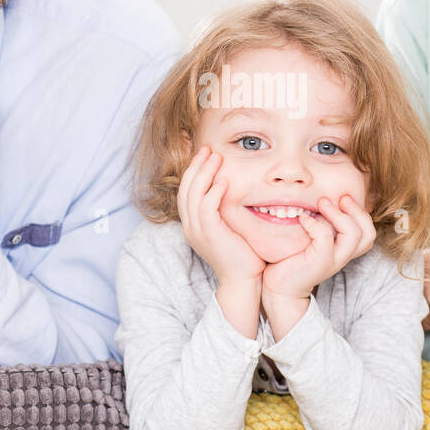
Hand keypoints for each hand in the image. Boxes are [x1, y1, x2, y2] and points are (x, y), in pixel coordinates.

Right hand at [177, 148, 264, 337]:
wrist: (243, 280)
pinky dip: (213, 193)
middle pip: (186, 189)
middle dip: (196, 166)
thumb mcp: (230, 227)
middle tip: (207, 149)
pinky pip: (206, 209)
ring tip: (215, 158)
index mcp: (193, 225)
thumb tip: (232, 188)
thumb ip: (225, 209)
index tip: (203, 155)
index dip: (193, 171)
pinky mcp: (209, 235)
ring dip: (204, 174)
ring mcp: (197, 231)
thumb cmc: (242, 254)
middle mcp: (191, 227)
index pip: (186, 192)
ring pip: (194, 195)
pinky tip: (223, 182)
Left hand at [261, 195, 375, 338]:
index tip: (343, 198)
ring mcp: (333, 260)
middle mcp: (342, 255)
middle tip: (341, 197)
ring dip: (339, 214)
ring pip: (353, 234)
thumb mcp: (310, 239)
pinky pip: (325, 237)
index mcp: (343, 249)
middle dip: (357, 210)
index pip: (368, 232)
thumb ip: (320, 224)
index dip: (361, 213)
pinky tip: (303, 219)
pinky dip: (315, 224)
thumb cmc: (291, 259)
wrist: (279, 288)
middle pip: (368, 233)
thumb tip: (318, 197)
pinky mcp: (320, 262)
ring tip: (322, 202)